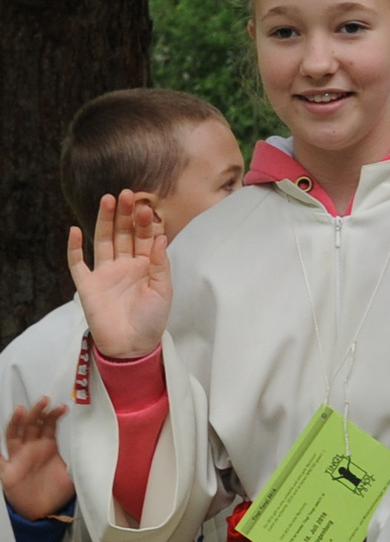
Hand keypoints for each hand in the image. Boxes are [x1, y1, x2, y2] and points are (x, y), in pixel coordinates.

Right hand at [0, 399, 73, 519]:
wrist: (44, 512)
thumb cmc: (56, 492)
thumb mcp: (73, 476)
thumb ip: (81, 465)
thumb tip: (96, 458)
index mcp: (47, 447)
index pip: (49, 426)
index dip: (54, 415)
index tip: (62, 407)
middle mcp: (32, 449)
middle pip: (32, 425)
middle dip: (37, 412)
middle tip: (44, 401)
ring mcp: (18, 458)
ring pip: (14, 435)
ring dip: (17, 422)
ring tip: (21, 410)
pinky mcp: (8, 472)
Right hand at [67, 190, 172, 359]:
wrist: (132, 348)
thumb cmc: (151, 321)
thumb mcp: (163, 291)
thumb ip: (160, 264)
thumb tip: (160, 237)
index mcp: (144, 267)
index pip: (144, 238)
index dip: (144, 223)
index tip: (146, 207)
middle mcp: (124, 266)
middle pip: (123, 234)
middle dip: (124, 215)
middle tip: (126, 194)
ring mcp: (105, 274)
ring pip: (103, 241)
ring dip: (104, 221)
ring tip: (107, 200)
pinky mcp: (88, 285)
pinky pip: (78, 263)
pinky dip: (75, 248)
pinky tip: (75, 231)